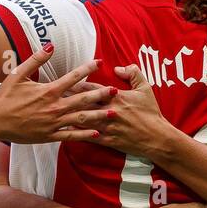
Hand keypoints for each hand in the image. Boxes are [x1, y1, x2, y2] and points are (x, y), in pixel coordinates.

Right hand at [0, 45, 113, 143]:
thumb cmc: (4, 96)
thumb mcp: (18, 74)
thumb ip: (36, 60)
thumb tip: (51, 46)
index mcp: (49, 91)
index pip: (73, 77)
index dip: (88, 68)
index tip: (100, 62)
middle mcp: (54, 107)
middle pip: (83, 99)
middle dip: (101, 94)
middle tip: (115, 91)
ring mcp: (53, 123)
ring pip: (81, 119)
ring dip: (99, 116)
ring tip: (113, 113)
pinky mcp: (49, 136)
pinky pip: (71, 136)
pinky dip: (85, 135)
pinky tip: (97, 133)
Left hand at [53, 63, 179, 157]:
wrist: (156, 137)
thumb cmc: (151, 112)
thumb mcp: (145, 88)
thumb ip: (133, 74)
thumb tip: (118, 67)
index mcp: (116, 97)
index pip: (92, 88)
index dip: (76, 84)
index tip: (63, 80)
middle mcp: (108, 111)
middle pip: (83, 103)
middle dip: (66, 99)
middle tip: (51, 94)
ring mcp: (107, 127)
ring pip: (83, 119)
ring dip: (67, 115)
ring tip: (52, 111)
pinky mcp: (107, 140)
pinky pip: (88, 137)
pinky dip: (76, 134)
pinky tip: (63, 131)